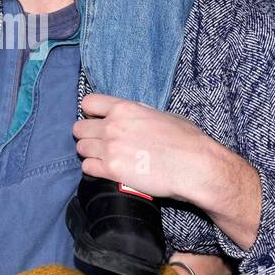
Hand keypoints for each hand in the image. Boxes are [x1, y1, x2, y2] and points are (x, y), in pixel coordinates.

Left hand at [73, 92, 213, 203]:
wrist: (195, 166)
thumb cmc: (187, 140)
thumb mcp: (162, 115)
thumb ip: (139, 115)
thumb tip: (133, 118)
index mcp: (125, 108)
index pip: (89, 103)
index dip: (91, 113)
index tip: (97, 120)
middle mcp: (112, 126)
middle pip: (79, 128)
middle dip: (87, 135)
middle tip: (100, 143)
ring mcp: (110, 148)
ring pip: (81, 148)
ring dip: (90, 153)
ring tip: (104, 158)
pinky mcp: (112, 171)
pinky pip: (87, 168)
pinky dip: (94, 170)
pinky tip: (106, 170)